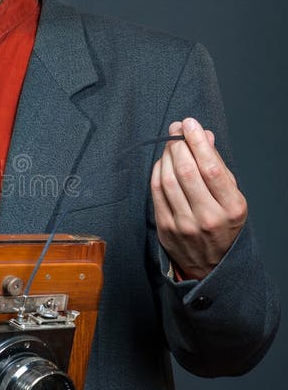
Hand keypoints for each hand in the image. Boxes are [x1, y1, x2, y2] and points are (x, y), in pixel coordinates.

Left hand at [150, 118, 246, 279]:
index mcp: (232, 208)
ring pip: (168, 180)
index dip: (197, 141)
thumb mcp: (232, 198)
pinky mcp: (165, 228)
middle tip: (177, 129)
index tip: (191, 124)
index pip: (211, 167)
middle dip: (179, 144)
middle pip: (187, 171)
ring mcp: (184, 225)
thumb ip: (219, 167)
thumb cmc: (223, 225)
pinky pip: (156, 192)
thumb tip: (204, 136)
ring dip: (167, 156)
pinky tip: (163, 163)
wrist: (210, 266)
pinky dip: (158, 172)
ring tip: (171, 144)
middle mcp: (208, 218)